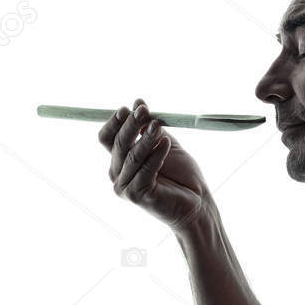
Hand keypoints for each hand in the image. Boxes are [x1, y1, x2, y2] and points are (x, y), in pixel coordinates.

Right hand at [99, 99, 210, 228]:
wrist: (197, 202)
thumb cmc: (181, 175)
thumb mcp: (164, 143)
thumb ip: (150, 127)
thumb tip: (138, 102)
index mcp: (120, 160)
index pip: (107, 137)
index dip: (115, 122)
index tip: (129, 108)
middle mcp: (117, 174)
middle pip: (117, 144)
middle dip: (131, 124)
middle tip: (144, 110)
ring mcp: (125, 186)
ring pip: (131, 156)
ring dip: (146, 138)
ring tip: (159, 126)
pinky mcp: (136, 195)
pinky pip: (145, 169)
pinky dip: (156, 154)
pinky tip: (165, 143)